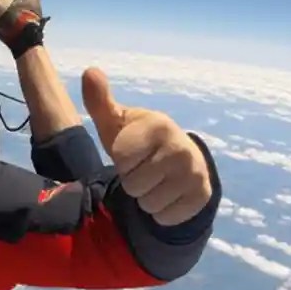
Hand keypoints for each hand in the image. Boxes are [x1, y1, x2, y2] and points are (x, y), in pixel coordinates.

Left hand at [82, 68, 212, 225]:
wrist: (181, 161)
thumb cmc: (138, 141)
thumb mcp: (117, 123)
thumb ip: (100, 101)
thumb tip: (89, 71)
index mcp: (159, 125)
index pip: (122, 157)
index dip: (122, 160)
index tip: (132, 152)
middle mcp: (181, 147)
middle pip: (133, 185)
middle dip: (133, 181)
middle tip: (145, 168)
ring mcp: (194, 173)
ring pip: (148, 204)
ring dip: (146, 198)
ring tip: (156, 181)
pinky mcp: (201, 197)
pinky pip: (164, 217)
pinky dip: (162, 212)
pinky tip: (169, 194)